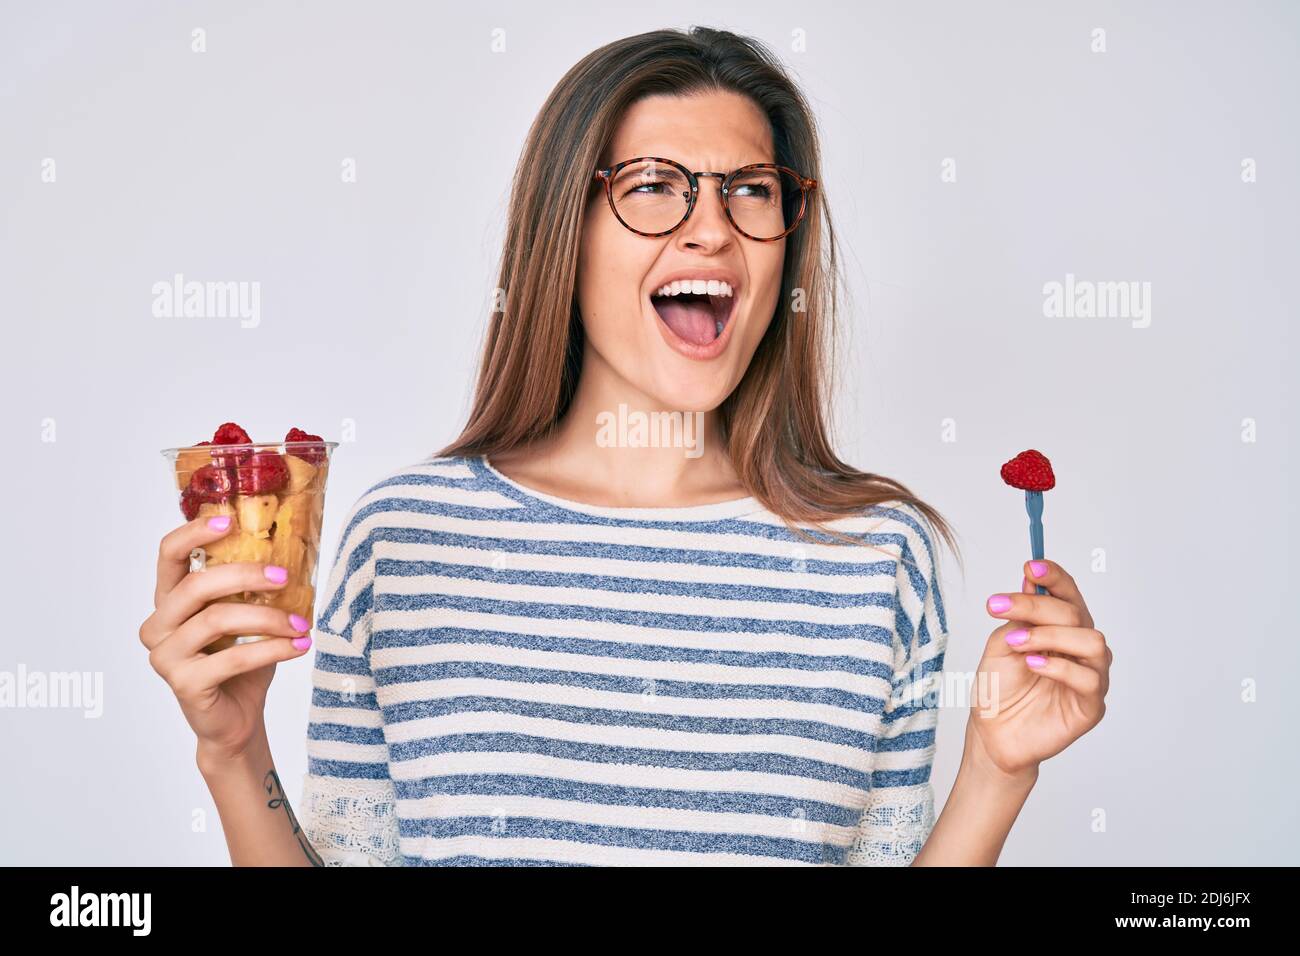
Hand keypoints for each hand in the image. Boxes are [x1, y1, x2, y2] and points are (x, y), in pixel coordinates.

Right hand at [138, 515, 314, 764]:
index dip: (194, 533)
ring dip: (269, 619)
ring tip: (302, 626)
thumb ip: (253, 587)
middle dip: (246, 576)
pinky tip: (298, 647)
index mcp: (170, 600)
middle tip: (286, 578)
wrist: (236, 719)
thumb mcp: (248, 616)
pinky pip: (233, 658)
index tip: (229, 521)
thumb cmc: (242, 663)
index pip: (169, 555)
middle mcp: (158, 625)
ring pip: (217, 620)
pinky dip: (272, 650)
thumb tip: (294, 548)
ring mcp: (166, 656)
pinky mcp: (183, 684)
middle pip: (197, 585)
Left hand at [968, 559, 1110, 777]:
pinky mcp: (1091, 705)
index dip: (1054, 577)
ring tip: (1016, 644)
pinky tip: (1033, 665)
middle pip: (1075, 613)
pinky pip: (1089, 678)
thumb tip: (1031, 580)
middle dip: (1036, 606)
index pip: (1067, 595)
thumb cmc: (999, 689)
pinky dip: (1059, 666)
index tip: (1031, 566)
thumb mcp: (1001, 644)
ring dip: (1050, 635)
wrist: (992, 733)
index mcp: (1061, 629)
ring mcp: (1090, 676)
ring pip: (1091, 641)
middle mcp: (1080, 649)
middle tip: (998, 607)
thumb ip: (1019, 617)